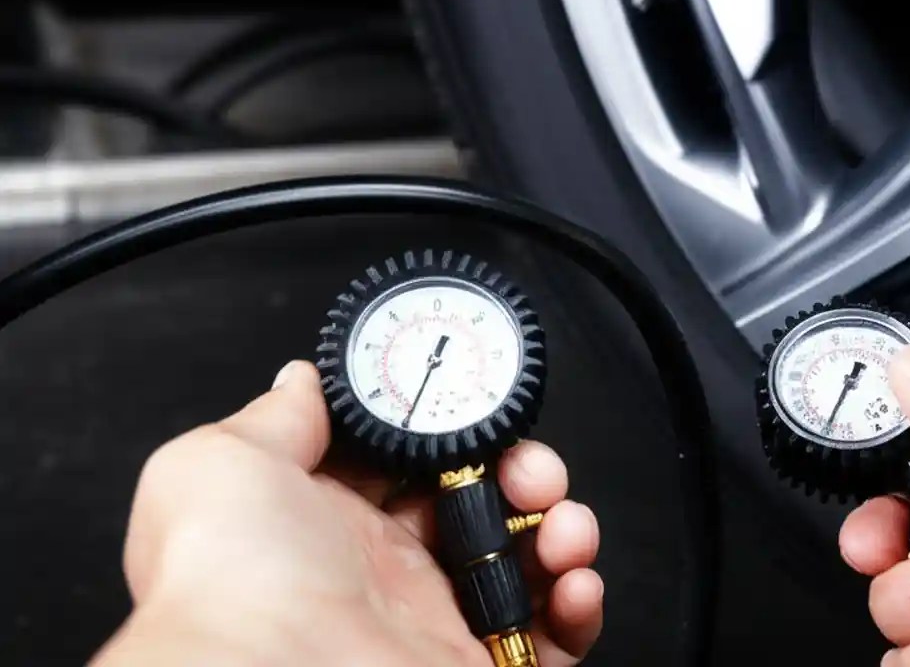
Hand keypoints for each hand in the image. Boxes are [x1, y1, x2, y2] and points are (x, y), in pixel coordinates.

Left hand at [91, 361, 601, 666]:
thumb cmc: (230, 580)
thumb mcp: (222, 463)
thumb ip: (275, 416)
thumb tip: (302, 381)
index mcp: (327, 520)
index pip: (413, 462)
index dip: (457, 432)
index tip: (483, 413)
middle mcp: (383, 573)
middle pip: (481, 505)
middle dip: (525, 475)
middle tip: (532, 470)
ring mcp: (433, 624)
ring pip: (525, 565)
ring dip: (561, 531)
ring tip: (562, 524)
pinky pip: (550, 638)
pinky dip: (577, 606)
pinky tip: (571, 580)